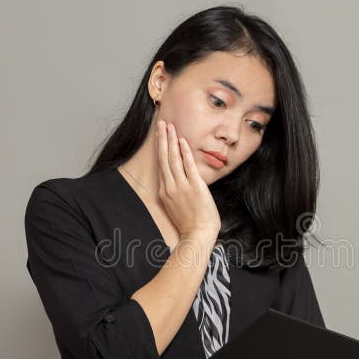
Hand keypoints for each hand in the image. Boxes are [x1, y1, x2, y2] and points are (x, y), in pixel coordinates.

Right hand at [155, 119, 220, 239]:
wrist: (197, 235)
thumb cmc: (190, 224)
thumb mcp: (176, 208)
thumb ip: (175, 194)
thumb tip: (177, 184)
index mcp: (165, 191)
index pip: (162, 165)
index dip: (161, 149)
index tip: (161, 136)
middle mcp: (170, 187)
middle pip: (164, 158)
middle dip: (162, 139)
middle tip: (161, 123)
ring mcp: (181, 186)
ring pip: (173, 159)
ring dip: (171, 140)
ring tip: (169, 126)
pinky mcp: (194, 187)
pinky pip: (188, 165)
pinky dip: (184, 152)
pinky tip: (182, 140)